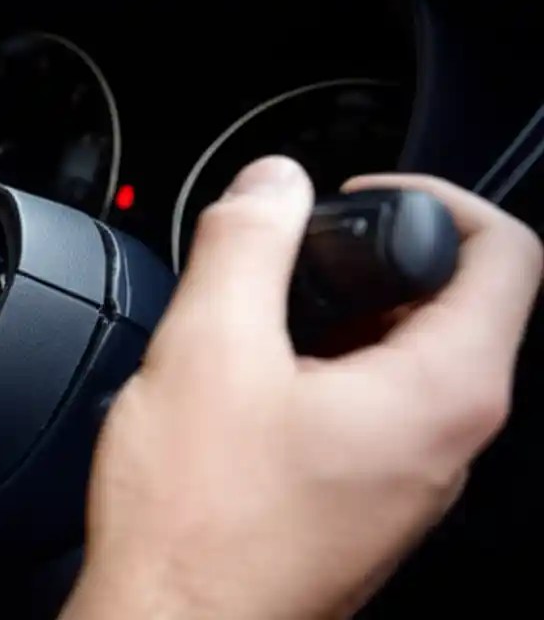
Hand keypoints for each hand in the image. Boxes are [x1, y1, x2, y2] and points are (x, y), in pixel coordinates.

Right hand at [65, 157, 541, 618]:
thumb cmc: (198, 523)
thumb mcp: (208, 347)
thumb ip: (247, 242)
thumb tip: (274, 182)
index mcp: (441, 393)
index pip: (505, 252)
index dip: (432, 198)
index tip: (354, 203)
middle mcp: (445, 442)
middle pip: (448, 302)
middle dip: (362, 262)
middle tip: (281, 267)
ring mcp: (408, 477)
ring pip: (398, 358)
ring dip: (328, 320)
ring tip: (246, 332)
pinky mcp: (363, 500)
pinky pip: (365, 409)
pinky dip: (314, 373)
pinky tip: (240, 391)